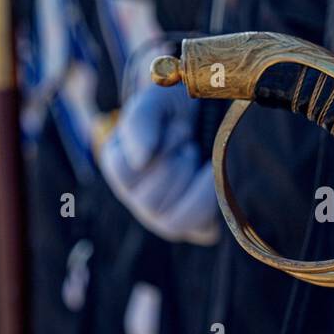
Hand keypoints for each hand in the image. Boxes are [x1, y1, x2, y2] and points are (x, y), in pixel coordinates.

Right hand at [98, 83, 219, 244]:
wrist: (205, 114)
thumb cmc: (174, 109)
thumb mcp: (156, 103)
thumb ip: (141, 122)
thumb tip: (141, 159)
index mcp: (121, 169)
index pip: (127, 175)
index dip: (160, 149)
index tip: (177, 128)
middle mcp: (138, 198)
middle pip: (149, 202)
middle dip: (178, 164)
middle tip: (189, 140)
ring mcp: (164, 215)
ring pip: (173, 222)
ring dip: (193, 185)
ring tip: (199, 157)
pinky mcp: (195, 224)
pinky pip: (202, 231)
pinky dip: (211, 204)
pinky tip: (213, 175)